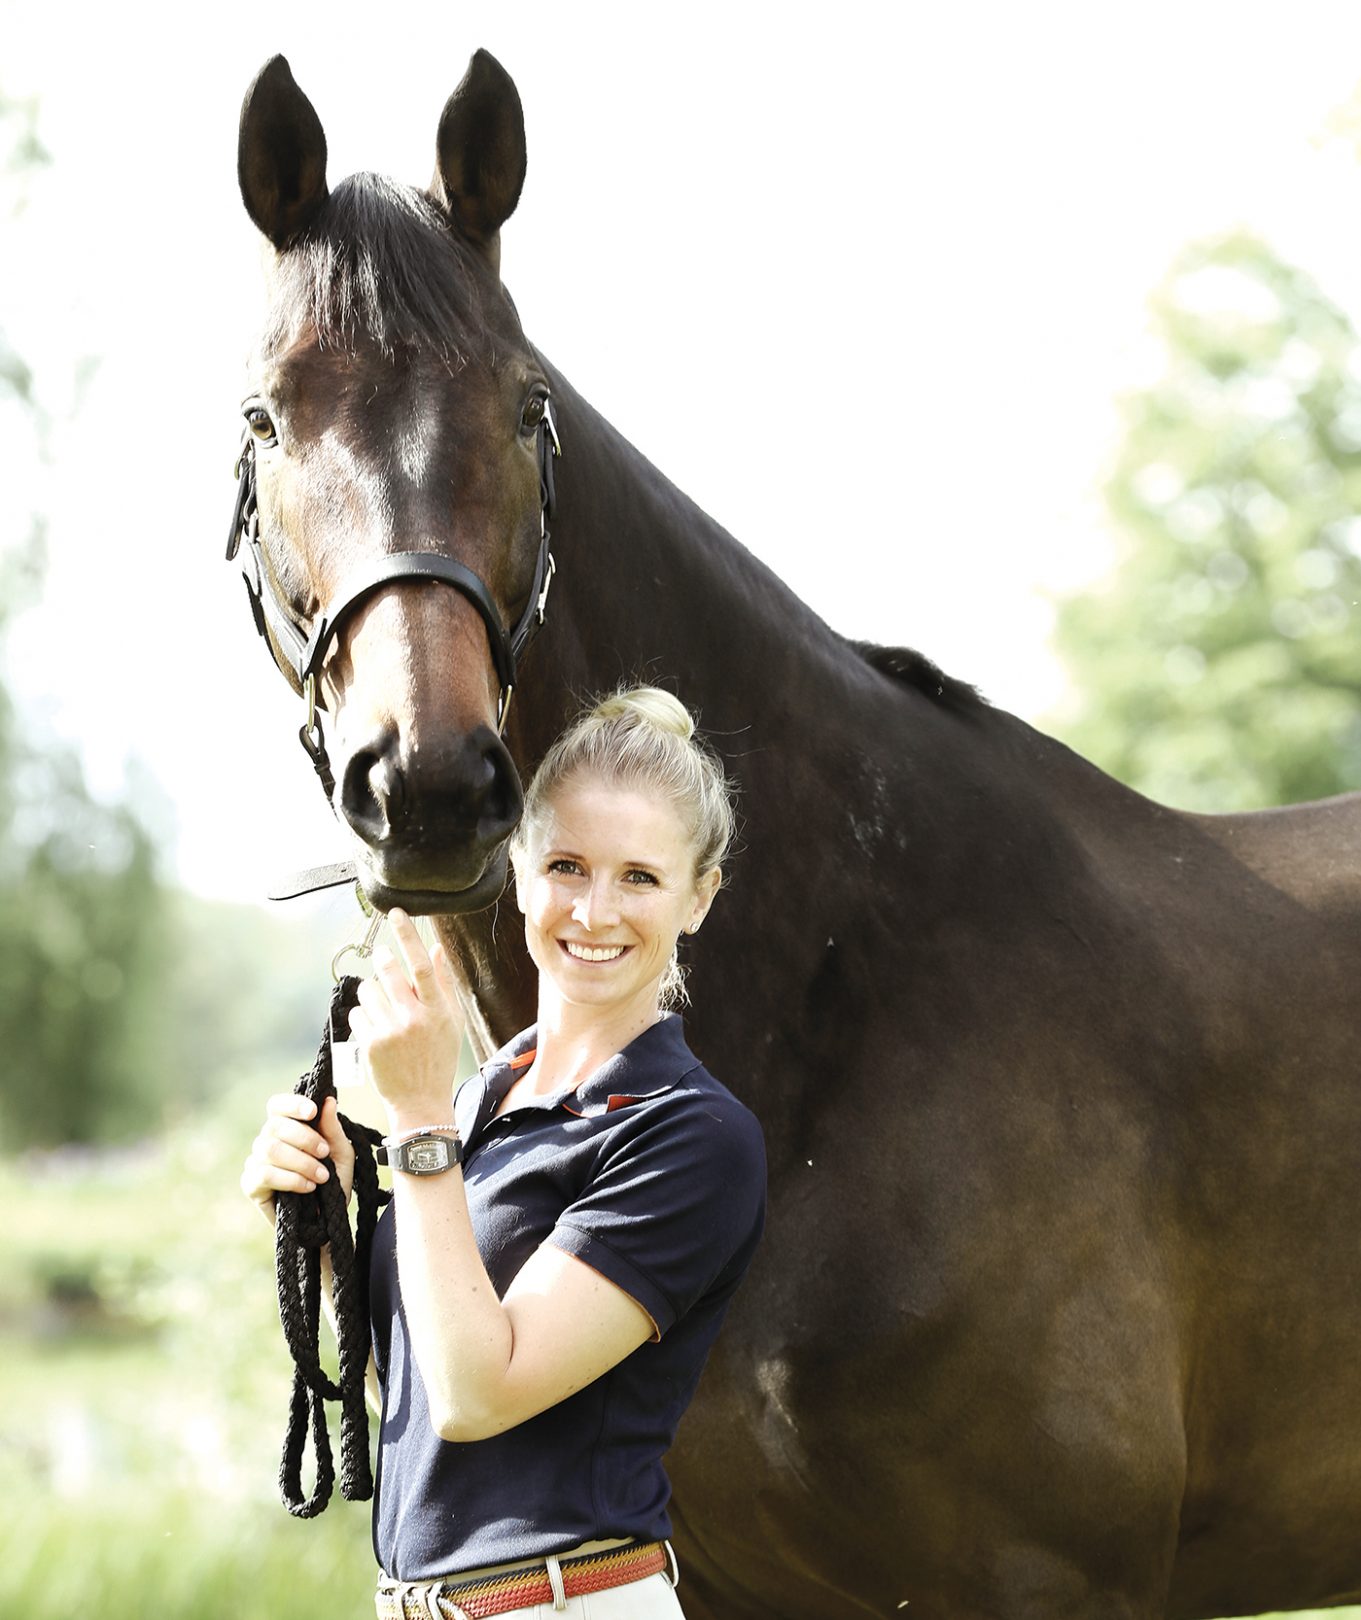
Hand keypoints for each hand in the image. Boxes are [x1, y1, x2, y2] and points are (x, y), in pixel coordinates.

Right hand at [240, 1093, 355, 1221]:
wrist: (328, 1220)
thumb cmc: (334, 1183)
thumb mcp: (341, 1154)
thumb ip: (333, 1128)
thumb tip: (328, 1101)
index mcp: (287, 1128)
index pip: (277, 1106)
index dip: (292, 1104)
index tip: (313, 1111)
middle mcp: (267, 1141)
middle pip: (274, 1125)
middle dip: (305, 1138)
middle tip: (325, 1153)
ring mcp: (256, 1163)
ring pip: (270, 1149)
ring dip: (301, 1162)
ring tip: (321, 1176)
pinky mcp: (251, 1186)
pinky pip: (265, 1174)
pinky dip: (290, 1179)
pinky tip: (307, 1187)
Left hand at [349, 910, 465, 1123]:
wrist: (420, 1101)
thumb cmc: (438, 1057)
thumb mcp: (451, 1021)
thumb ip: (443, 984)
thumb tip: (435, 948)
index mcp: (438, 1011)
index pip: (422, 965)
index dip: (408, 936)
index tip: (396, 913)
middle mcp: (414, 1019)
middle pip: (389, 972)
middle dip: (382, 960)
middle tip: (382, 959)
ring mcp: (390, 1032)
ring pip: (368, 991)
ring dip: (372, 993)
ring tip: (384, 1009)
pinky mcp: (370, 1044)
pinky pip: (357, 1013)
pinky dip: (363, 1016)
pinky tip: (375, 1029)